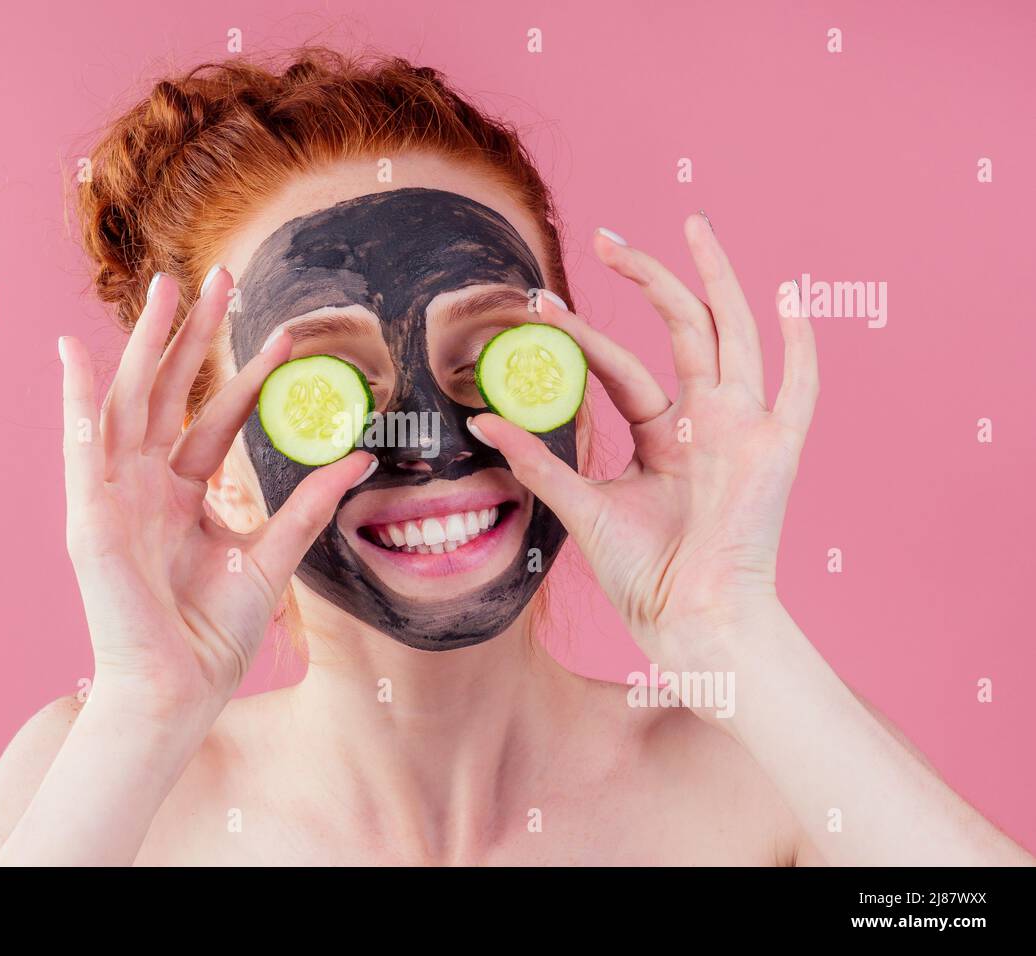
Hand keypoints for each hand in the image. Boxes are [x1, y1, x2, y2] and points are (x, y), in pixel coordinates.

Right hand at [58, 269, 374, 718]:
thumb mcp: (270, 559)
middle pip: (167, 392)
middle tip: (219, 276)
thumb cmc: (213, 636)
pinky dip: (74, 400)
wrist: (178, 692)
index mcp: (183, 495)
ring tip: (166, 288)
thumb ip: (307, 506)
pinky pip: (80, 449)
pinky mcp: (90, 518)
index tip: (284, 333)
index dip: (244, 373)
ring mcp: (114, 497)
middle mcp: (145, 486)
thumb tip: (358, 456)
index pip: (214, 417)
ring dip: (144, 345)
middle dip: (192, 335)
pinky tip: (75, 352)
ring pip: (128, 403)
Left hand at [469, 214, 817, 672]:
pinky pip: (800, 386)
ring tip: (692, 226)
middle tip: (605, 236)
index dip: (581, 332)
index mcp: (662, 433)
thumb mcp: (580, 505)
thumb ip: (537, 461)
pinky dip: (802, 343)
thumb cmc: (642, 575)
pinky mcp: (777, 447)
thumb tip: (479, 422)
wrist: (689, 621)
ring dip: (715, 279)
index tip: (539, 300)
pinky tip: (792, 296)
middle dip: (646, 277)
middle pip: (681, 327)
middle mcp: (704, 420)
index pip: (621, 365)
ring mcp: (743, 427)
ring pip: (734, 333)